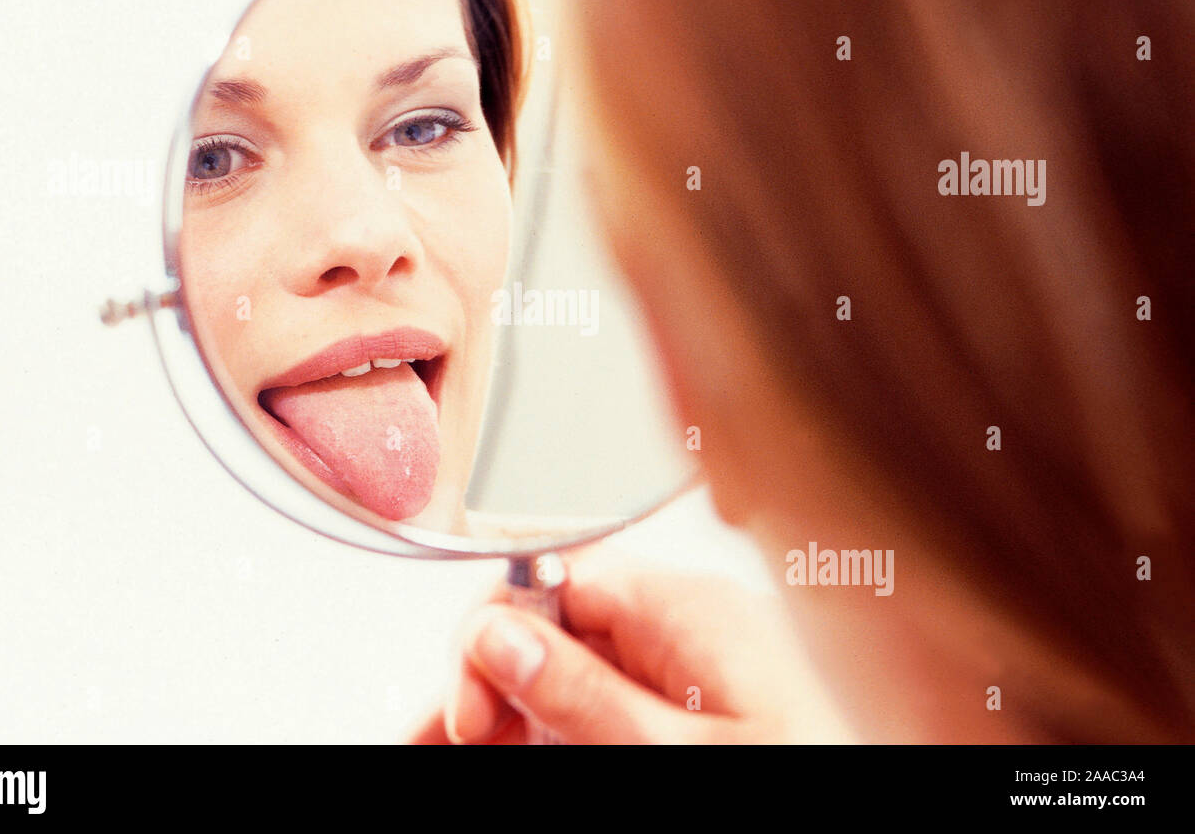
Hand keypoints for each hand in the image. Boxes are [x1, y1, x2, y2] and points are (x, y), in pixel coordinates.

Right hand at [409, 546, 853, 743]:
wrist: (898, 773)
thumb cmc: (818, 762)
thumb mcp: (682, 751)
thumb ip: (585, 695)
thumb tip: (498, 635)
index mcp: (689, 609)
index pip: (555, 578)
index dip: (494, 636)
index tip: (467, 709)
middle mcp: (688, 626)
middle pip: (555, 629)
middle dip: (490, 681)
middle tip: (453, 742)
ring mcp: (694, 667)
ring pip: (575, 670)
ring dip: (512, 707)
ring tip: (466, 745)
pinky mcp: (704, 704)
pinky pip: (613, 700)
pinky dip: (560, 724)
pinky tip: (524, 739)